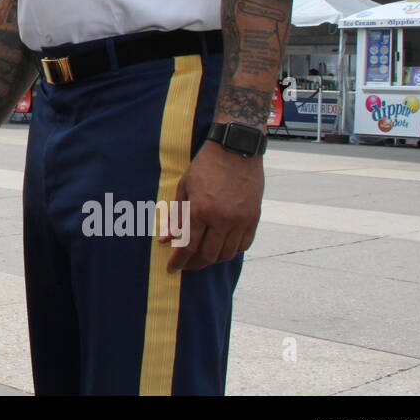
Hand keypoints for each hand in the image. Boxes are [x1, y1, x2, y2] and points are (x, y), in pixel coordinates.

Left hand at [159, 141, 263, 271]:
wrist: (235, 150)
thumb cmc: (205, 166)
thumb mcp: (184, 188)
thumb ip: (176, 216)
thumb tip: (165, 239)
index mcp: (201, 211)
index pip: (188, 247)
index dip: (178, 261)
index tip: (172, 269)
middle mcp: (222, 219)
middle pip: (208, 255)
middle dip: (194, 264)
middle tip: (185, 264)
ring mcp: (240, 220)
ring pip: (227, 254)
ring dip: (212, 259)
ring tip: (202, 256)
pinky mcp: (253, 218)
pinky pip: (243, 245)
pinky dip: (231, 250)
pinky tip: (222, 247)